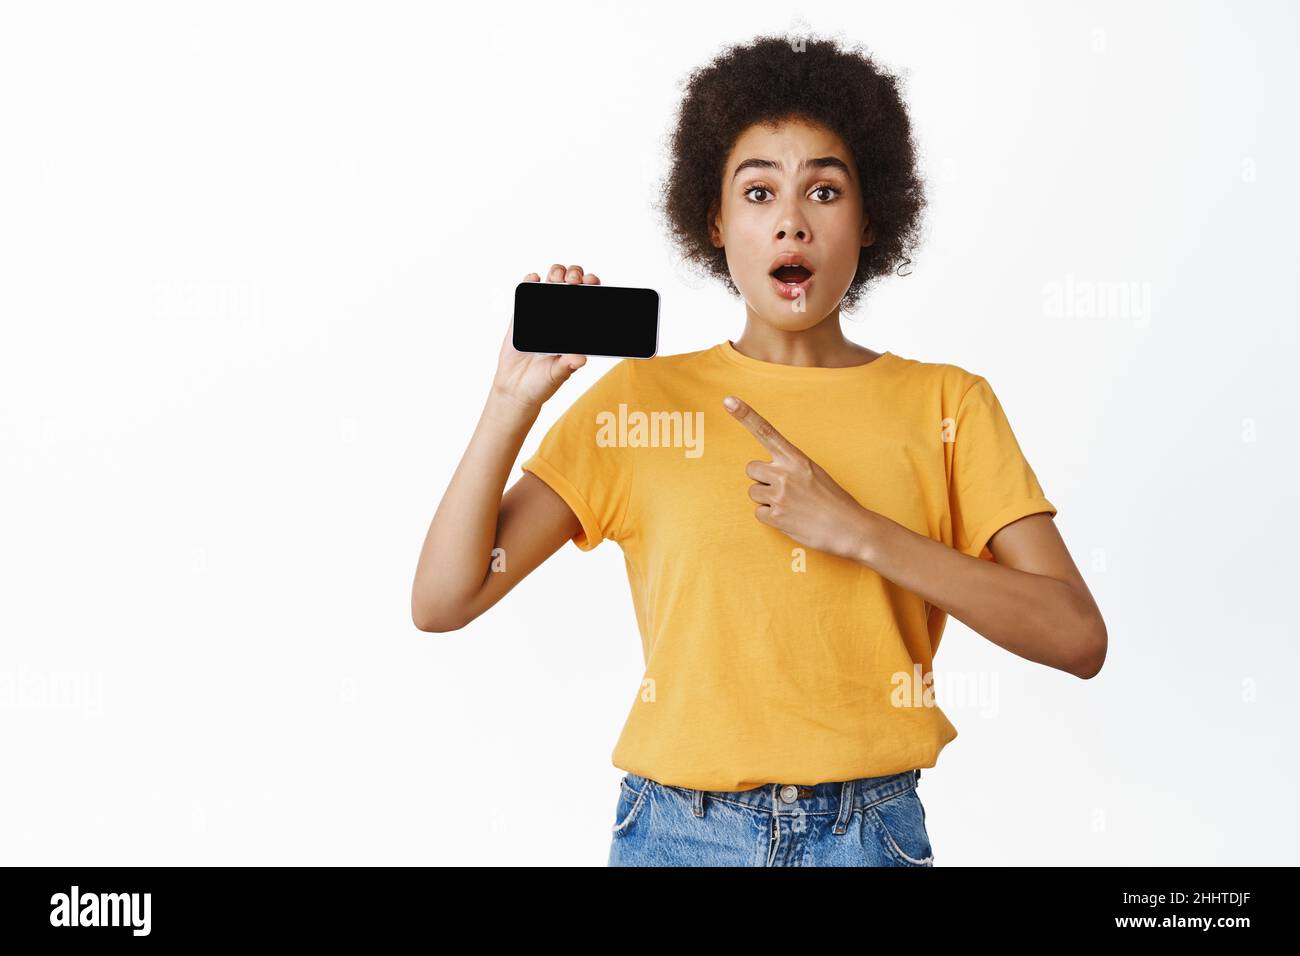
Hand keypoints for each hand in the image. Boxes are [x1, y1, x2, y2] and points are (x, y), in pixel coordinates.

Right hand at [492, 263, 600, 410]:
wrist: (514, 389)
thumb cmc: (541, 383)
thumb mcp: (557, 374)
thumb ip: (568, 365)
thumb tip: (581, 358)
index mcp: (575, 330)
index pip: (588, 301)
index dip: (592, 287)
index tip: (592, 282)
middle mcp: (561, 318)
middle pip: (571, 286)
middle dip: (575, 275)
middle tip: (573, 281)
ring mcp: (541, 314)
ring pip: (551, 284)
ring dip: (556, 273)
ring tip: (556, 276)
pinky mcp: (522, 316)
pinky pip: (527, 293)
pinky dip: (531, 281)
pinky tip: (535, 278)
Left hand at [723, 394, 874, 560]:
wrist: (848, 527)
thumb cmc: (833, 500)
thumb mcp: (814, 472)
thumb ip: (790, 466)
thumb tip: (768, 472)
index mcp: (796, 458)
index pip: (766, 432)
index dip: (745, 415)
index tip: (728, 401)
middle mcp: (784, 473)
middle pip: (751, 468)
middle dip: (761, 478)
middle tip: (783, 489)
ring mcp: (779, 495)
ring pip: (753, 492)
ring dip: (766, 499)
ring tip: (790, 505)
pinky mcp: (776, 516)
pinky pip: (758, 512)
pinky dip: (770, 517)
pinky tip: (789, 518)